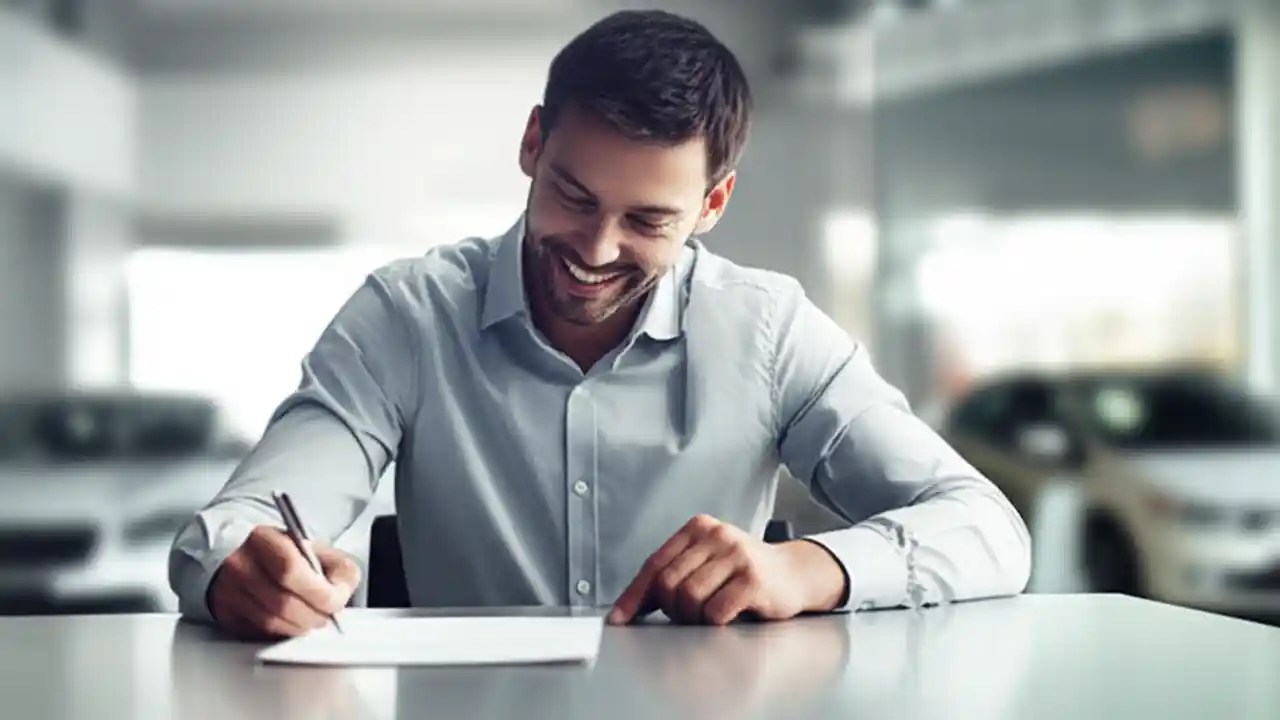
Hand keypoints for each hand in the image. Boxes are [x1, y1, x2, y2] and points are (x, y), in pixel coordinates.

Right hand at [208, 525, 360, 639]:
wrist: (244, 557)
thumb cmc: (284, 554)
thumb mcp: (317, 549)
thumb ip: (338, 569)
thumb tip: (340, 595)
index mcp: (265, 540)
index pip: (291, 571)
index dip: (318, 593)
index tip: (335, 603)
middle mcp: (241, 564)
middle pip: (282, 603)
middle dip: (312, 616)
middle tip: (325, 617)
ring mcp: (228, 590)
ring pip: (271, 622)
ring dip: (298, 627)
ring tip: (310, 619)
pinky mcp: (224, 613)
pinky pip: (257, 632)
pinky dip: (280, 632)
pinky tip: (290, 622)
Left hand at [607, 514, 847, 625]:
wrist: (795, 573)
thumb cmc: (743, 573)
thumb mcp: (706, 563)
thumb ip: (673, 576)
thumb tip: (629, 607)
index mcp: (698, 527)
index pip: (654, 564)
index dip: (634, 596)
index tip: (619, 619)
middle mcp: (716, 535)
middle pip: (668, 584)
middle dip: (672, 609)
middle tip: (689, 616)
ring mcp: (736, 554)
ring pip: (689, 598)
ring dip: (694, 617)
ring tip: (710, 614)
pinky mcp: (753, 578)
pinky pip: (715, 611)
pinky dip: (715, 622)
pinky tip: (728, 616)